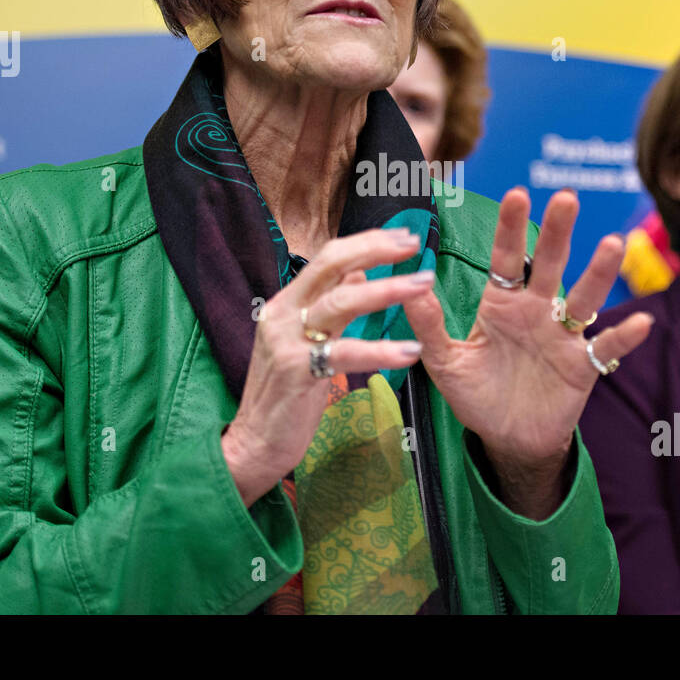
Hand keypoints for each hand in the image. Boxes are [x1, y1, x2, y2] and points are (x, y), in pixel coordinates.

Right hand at [221, 227, 432, 507]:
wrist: (255, 443)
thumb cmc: (285, 394)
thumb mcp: (304, 340)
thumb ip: (330, 304)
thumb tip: (358, 270)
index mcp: (285, 302)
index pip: (327, 258)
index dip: (366, 242)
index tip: (403, 237)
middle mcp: (282, 313)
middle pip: (331, 265)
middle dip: (375, 250)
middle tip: (414, 244)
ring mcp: (286, 341)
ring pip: (340, 302)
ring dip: (386, 290)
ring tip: (423, 284)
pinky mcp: (297, 372)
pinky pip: (345, 353)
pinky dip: (380, 350)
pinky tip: (410, 350)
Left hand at [402, 188, 653, 517]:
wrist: (506, 438)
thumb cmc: (475, 393)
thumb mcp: (444, 361)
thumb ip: (428, 325)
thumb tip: (412, 285)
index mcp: (502, 303)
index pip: (507, 258)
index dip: (511, 228)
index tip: (517, 194)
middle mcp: (537, 310)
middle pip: (551, 264)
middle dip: (558, 232)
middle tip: (566, 198)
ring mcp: (563, 336)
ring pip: (584, 298)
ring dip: (599, 273)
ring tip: (613, 243)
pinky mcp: (583, 367)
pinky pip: (606, 348)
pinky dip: (625, 337)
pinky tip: (643, 321)